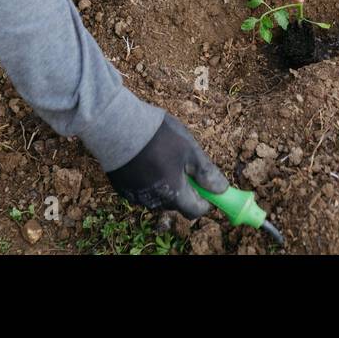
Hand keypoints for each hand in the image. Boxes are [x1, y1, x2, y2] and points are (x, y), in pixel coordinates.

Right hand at [106, 113, 228, 217]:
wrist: (116, 125)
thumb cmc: (157, 136)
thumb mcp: (189, 150)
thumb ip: (206, 172)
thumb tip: (222, 190)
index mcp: (173, 194)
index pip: (195, 211)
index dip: (205, 201)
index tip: (207, 188)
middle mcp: (154, 201)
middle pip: (177, 204)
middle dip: (184, 189)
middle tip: (184, 165)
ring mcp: (136, 196)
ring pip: (159, 197)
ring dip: (166, 185)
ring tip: (162, 157)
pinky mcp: (122, 189)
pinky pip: (142, 190)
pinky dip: (148, 181)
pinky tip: (145, 160)